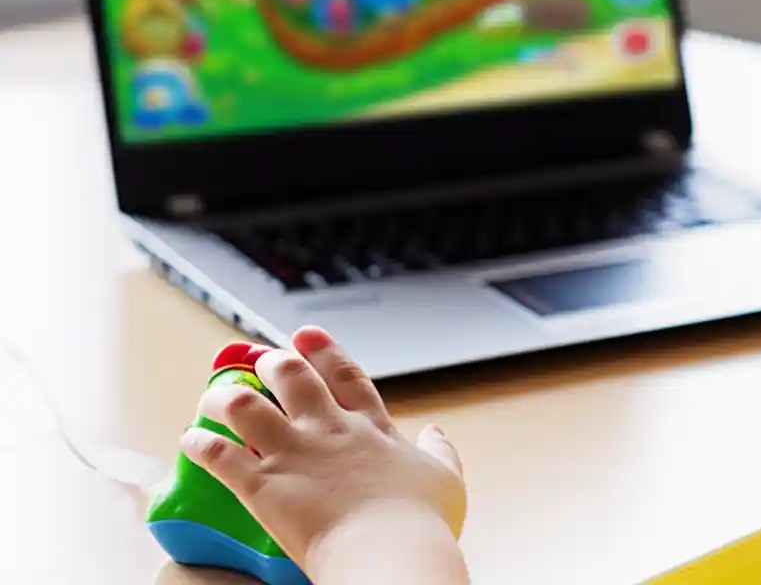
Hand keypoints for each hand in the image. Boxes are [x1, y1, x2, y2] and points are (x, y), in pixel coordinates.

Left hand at [180, 327, 467, 581]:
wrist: (388, 550)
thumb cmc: (420, 522)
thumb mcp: (445, 480)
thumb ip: (440, 452)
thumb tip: (436, 432)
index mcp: (370, 428)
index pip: (345, 376)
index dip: (323, 351)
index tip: (305, 334)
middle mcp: (328, 430)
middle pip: (291, 376)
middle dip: (270, 363)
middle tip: (258, 360)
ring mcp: (294, 453)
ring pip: (246, 406)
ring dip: (225, 397)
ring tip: (215, 397)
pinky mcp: (263, 485)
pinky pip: (220, 456)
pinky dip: (200, 445)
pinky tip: (190, 441)